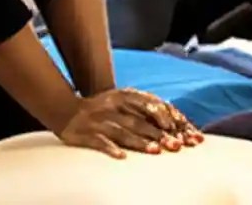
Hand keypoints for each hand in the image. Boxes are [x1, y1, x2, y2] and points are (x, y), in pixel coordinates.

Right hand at [58, 87, 202, 158]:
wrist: (68, 110)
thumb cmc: (105, 108)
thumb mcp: (125, 101)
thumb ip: (146, 108)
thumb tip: (176, 122)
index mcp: (127, 95)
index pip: (153, 105)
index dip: (170, 119)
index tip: (184, 132)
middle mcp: (114, 105)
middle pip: (141, 120)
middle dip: (160, 133)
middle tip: (176, 145)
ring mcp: (100, 119)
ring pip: (123, 131)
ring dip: (140, 141)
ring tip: (156, 151)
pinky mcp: (86, 133)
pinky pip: (100, 141)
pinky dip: (111, 148)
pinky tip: (122, 156)